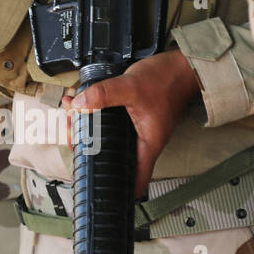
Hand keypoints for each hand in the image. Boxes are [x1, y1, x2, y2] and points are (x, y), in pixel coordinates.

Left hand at [70, 48, 199, 196]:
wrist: (182, 65)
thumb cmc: (167, 80)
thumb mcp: (131, 86)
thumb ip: (104, 95)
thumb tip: (79, 104)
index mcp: (147, 144)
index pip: (135, 180)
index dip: (115, 187)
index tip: (95, 185)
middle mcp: (143, 141)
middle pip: (113, 156)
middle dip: (89, 148)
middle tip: (71, 135)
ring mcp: (138, 129)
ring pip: (108, 136)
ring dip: (88, 127)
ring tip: (71, 116)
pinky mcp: (134, 116)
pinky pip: (109, 120)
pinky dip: (94, 113)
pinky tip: (81, 102)